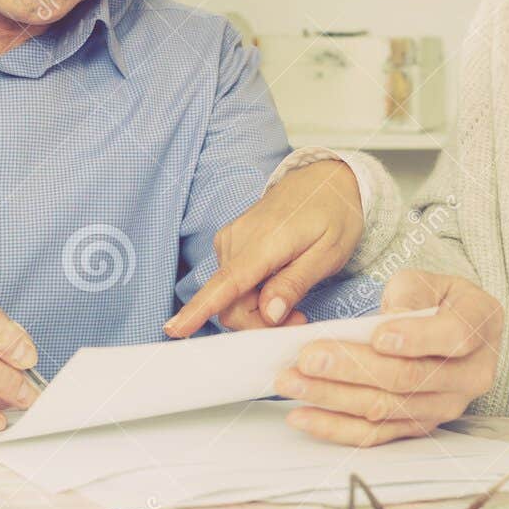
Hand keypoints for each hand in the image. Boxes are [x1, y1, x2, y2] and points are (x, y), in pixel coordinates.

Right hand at [163, 160, 363, 337]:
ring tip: (292, 301)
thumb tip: (269, 314)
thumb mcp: (329, 253)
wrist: (325, 179)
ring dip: (257, 310)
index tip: (174, 329)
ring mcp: (230, 239)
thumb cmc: (334, 214)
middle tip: (298, 318)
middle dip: (259, 322)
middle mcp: (238, 240)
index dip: (199, 310)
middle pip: (229, 303)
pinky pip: (231, 282)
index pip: (226, 284)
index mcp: (264, 242)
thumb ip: (295, 283)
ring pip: (229, 296)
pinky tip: (276, 285)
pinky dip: (251, 294)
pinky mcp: (229, 241)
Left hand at [273, 269, 502, 445]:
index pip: (453, 337)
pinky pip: (376, 435)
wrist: (450, 326)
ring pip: (387, 409)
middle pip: (409, 378)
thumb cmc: (436, 298)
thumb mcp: (428, 279)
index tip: (377, 335)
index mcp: (482, 326)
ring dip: (333, 398)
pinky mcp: (418, 426)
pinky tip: (303, 416)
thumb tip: (389, 318)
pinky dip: (336, 427)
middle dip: (352, 368)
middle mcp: (471, 374)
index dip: (415, 338)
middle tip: (308, 358)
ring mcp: (445, 406)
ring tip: (293, 383)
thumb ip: (411, 292)